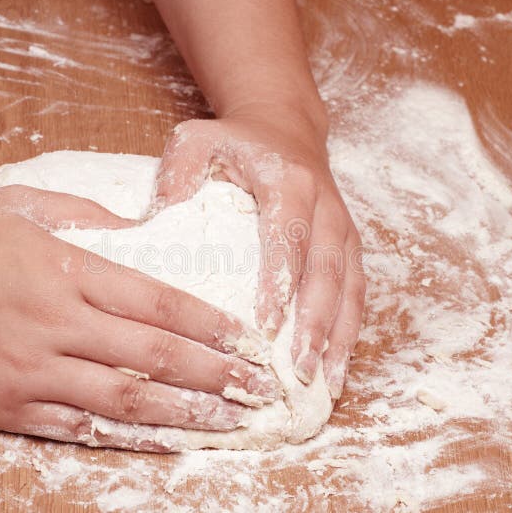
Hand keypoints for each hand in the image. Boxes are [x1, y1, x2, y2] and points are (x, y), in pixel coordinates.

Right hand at [0, 185, 279, 450]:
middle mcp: (59, 324)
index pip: (160, 303)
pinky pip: (77, 427)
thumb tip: (142, 230)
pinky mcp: (5, 405)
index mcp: (69, 271)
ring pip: (125, 399)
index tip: (249, 341)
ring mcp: (32, 370)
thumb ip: (90, 219)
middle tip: (260, 391)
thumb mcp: (25, 206)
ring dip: (185, 415)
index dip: (212, 326)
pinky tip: (162, 444)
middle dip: (216, 376)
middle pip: (155, 356)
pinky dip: (125, 437)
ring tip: (230, 425)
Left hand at [150, 107, 365, 399]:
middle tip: (300, 370)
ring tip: (327, 382)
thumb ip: (178, 175)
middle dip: (317, 323)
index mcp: (288, 181)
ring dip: (341, 336)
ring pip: (349, 286)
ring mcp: (343, 227)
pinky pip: (357, 290)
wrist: (285, 130)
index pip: (287, 235)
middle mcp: (325, 205)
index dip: (281, 280)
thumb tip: (154, 228)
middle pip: (326, 270)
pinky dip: (351, 330)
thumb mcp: (197, 140)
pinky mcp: (350, 245)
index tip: (267, 325)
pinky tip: (339, 365)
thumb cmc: (236, 143)